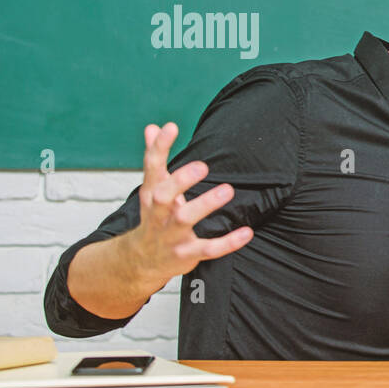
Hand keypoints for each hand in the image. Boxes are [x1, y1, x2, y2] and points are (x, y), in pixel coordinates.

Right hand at [123, 122, 252, 291]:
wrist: (142, 261)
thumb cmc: (155, 217)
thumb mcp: (152, 189)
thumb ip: (155, 159)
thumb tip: (153, 127)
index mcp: (151, 194)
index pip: (152, 167)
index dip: (159, 147)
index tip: (171, 126)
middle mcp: (158, 214)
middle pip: (163, 195)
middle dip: (180, 180)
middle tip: (202, 165)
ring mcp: (171, 235)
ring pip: (185, 219)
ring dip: (205, 205)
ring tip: (227, 190)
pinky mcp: (187, 254)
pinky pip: (209, 249)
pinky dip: (228, 242)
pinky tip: (247, 231)